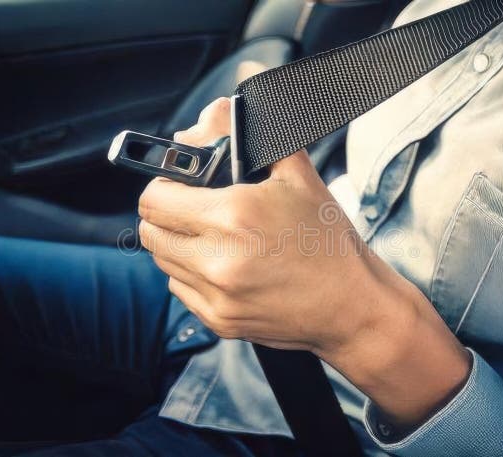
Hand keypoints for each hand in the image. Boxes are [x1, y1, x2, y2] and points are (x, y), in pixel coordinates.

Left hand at [140, 98, 386, 352]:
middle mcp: (217, 259)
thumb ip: (250, 136)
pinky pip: (180, 290)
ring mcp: (216, 295)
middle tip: (195, 209)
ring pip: (162, 262)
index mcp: (233, 216)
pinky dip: (192, 275)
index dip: (164, 185)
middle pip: (151, 231)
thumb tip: (208, 117)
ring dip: (178, 244)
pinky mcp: (218, 321)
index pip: (154, 198)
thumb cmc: (328, 240)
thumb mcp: (298, 174)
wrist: (351, 304)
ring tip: (213, 237)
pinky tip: (224, 265)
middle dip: (167, 214)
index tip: (181, 185)